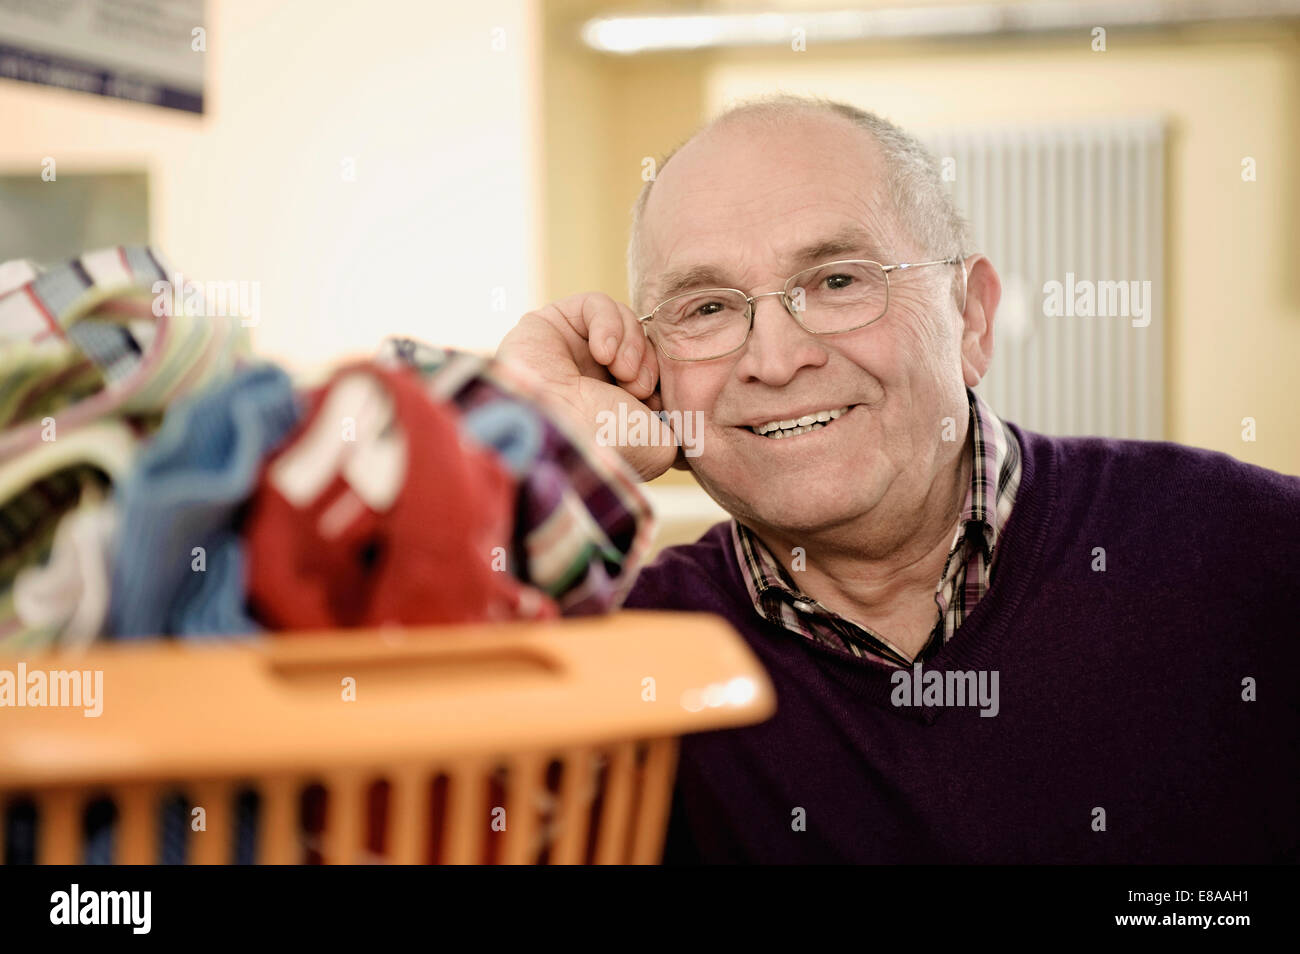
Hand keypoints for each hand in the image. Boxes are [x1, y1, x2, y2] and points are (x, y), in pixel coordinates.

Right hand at [496, 293, 677, 481]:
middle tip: (639, 389)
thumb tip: (684, 413)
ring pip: (623, 323)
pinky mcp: (549, 324)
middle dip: (648, 364)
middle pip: (641, 345)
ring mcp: (569, 351)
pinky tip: (603, 353)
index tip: (659, 403)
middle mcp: (589, 379)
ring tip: (622, 372)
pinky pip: (596, 304)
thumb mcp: (661, 446)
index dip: (662, 381)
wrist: (558, 432)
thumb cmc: (606, 443)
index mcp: (611, 410)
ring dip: (632, 346)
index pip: (651, 374)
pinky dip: (609, 325)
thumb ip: (679, 425)